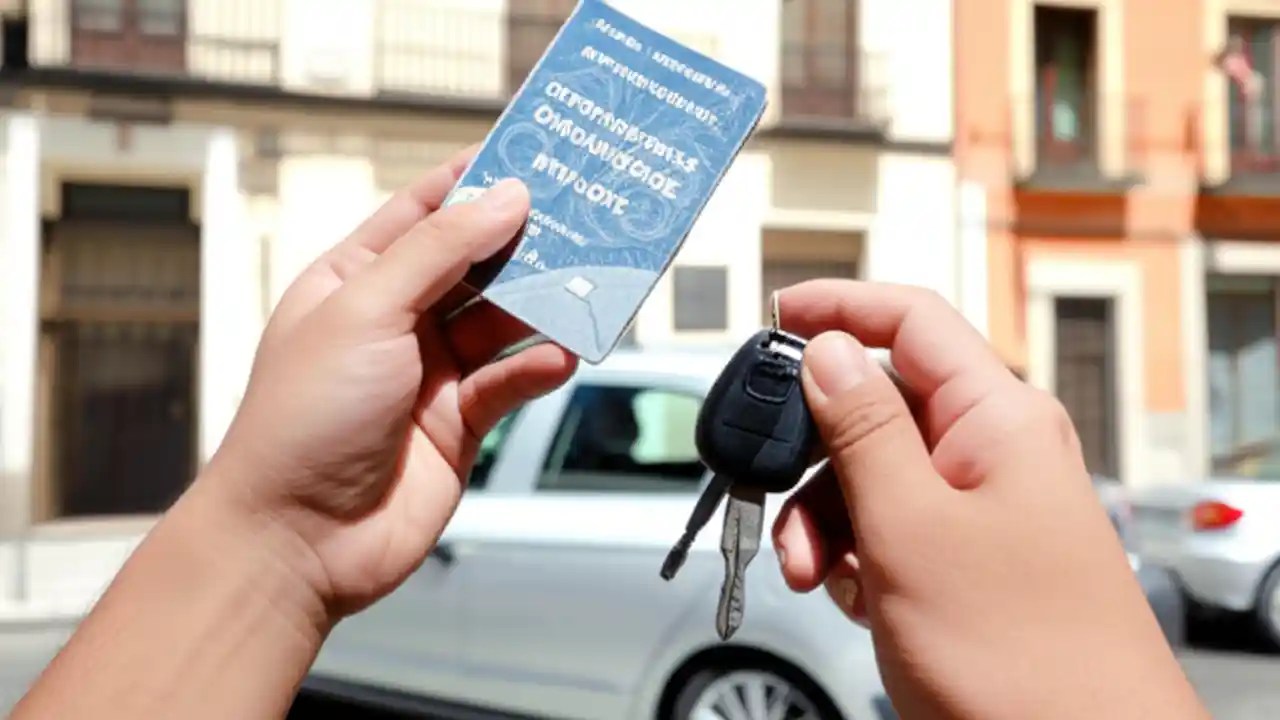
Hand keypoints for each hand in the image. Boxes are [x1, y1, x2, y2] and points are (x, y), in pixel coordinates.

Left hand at [200, 147, 576, 619]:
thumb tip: (505, 197)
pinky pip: (510, 381)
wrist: (299, 538)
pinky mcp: (459, 423)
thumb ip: (440, 251)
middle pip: (475, 264)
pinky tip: (558, 356)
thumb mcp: (366, 310)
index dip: (475, 183)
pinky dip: (536, 367)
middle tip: (580, 216)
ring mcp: (429, 373)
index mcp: (354, 280)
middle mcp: (394, 321)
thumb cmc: (302, 420)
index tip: (531, 157)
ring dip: (540, 306)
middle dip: (523, 243)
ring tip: (585, 283)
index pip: (423, 213)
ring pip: (502, 322)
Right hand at [771, 281, 1207, 719]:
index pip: (912, 322)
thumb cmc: (1023, 661)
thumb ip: (862, 430)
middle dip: (815, 453)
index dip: (840, 307)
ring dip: (826, 518)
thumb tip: (827, 350)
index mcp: (997, 420)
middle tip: (774, 492)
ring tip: (813, 572)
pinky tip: (855, 596)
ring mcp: (981, 509)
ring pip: (875, 475)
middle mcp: (993, 453)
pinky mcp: (968, 559)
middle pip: (879, 406)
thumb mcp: (911, 529)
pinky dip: (855, 554)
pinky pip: (891, 528)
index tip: (777, 315)